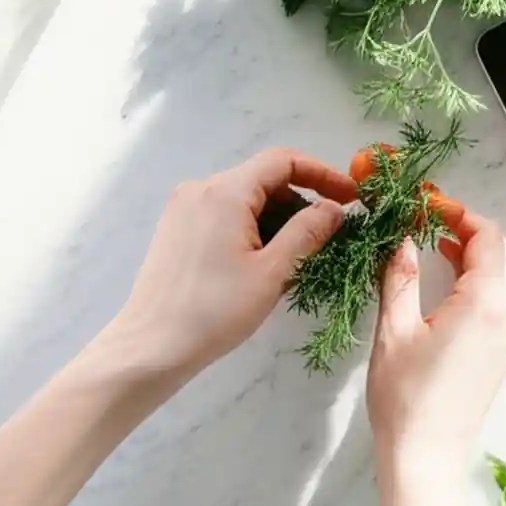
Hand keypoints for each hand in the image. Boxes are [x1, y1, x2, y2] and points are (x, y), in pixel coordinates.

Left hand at [113, 148, 358, 375]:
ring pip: (243, 199)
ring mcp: (183, 208)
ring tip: (296, 258)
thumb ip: (307, 232)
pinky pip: (223, 214)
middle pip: (263, 179)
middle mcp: (200, 188)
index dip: (323, 173)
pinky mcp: (176, 229)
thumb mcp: (272, 272)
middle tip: (327, 237)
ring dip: (276, 219)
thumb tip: (332, 209)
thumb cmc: (216, 310)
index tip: (351, 198)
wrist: (153, 344)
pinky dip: (251, 228)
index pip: (283, 160)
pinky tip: (263, 262)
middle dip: (300, 202)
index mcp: (225, 191)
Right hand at [367, 212, 505, 468]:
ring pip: (501, 277)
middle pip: (499, 253)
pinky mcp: (503, 353)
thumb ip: (401, 276)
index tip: (426, 204)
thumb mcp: (394, 330)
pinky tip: (446, 282)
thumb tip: (404, 239)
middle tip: (427, 219)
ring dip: (472, 255)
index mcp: (486, 304)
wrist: (426, 457)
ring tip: (432, 244)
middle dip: (466, 230)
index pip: (487, 237)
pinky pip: (497, 302)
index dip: (458, 213)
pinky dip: (476, 281)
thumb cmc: (405, 398)